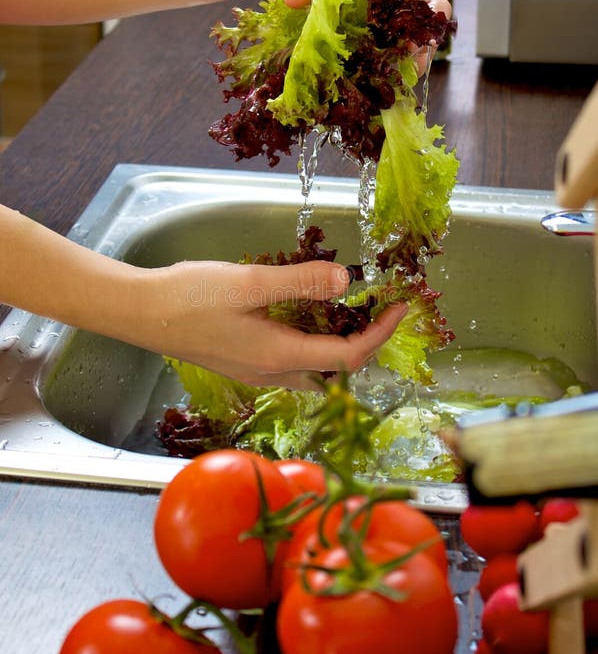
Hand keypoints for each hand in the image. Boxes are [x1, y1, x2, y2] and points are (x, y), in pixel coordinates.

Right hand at [132, 259, 407, 389]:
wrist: (142, 313)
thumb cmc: (191, 296)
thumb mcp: (250, 282)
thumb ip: (300, 281)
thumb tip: (346, 280)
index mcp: (280, 356)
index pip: (349, 355)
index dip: (381, 334)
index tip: (399, 306)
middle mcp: (273, 373)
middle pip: (336, 371)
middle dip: (365, 344)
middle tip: (378, 311)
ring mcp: (257, 373)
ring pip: (315, 371)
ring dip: (339, 347)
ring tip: (350, 313)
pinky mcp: (243, 363)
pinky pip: (293, 363)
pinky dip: (314, 344)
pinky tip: (306, 316)